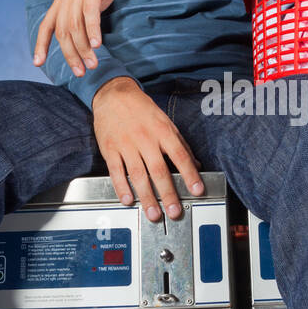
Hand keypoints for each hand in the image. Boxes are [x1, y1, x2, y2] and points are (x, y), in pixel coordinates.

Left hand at [33, 0, 134, 77]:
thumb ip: (80, 16)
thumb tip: (80, 41)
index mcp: (61, 0)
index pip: (46, 25)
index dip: (41, 44)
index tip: (37, 63)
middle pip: (62, 31)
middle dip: (70, 54)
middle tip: (80, 72)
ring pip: (75, 26)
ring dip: (83, 48)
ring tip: (93, 64)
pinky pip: (90, 13)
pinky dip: (92, 30)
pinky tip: (97, 45)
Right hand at [92, 77, 204, 221]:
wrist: (114, 94)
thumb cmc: (142, 109)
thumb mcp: (165, 122)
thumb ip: (180, 144)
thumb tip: (196, 164)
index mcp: (162, 132)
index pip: (180, 155)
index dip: (190, 174)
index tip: (197, 190)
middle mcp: (145, 139)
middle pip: (159, 170)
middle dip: (168, 193)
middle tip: (174, 212)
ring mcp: (126, 145)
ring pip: (138, 175)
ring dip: (147, 196)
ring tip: (153, 214)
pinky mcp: (110, 150)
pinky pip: (116, 171)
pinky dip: (122, 187)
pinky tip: (128, 199)